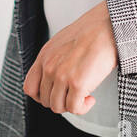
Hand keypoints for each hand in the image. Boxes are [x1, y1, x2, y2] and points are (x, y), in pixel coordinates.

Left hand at [22, 0, 118, 114]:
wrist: (107, 28)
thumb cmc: (91, 33)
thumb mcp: (62, 43)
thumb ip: (53, 60)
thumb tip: (54, 79)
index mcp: (44, 56)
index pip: (29, 88)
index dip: (41, 96)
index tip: (55, 95)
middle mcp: (49, 67)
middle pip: (44, 100)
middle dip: (60, 101)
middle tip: (74, 95)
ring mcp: (61, 76)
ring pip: (57, 107)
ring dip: (71, 105)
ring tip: (83, 96)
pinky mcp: (77, 83)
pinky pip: (74, 108)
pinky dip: (83, 108)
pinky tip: (91, 99)